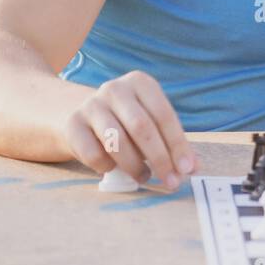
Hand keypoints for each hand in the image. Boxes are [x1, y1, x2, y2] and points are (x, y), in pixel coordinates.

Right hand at [61, 70, 198, 189]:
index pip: (164, 115)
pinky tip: (112, 167)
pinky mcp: (72, 124)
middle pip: (142, 127)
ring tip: (143, 177)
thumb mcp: (148, 121)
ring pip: (117, 141)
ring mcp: (91, 105)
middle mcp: (115, 89)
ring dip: (134, 166)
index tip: (187, 169)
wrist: (75, 114)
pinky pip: (94, 154)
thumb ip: (170, 141)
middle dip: (160, 159)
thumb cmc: (124, 121)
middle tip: (171, 182)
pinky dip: (107, 167)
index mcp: (140, 83)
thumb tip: (193, 167)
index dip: (177, 144)